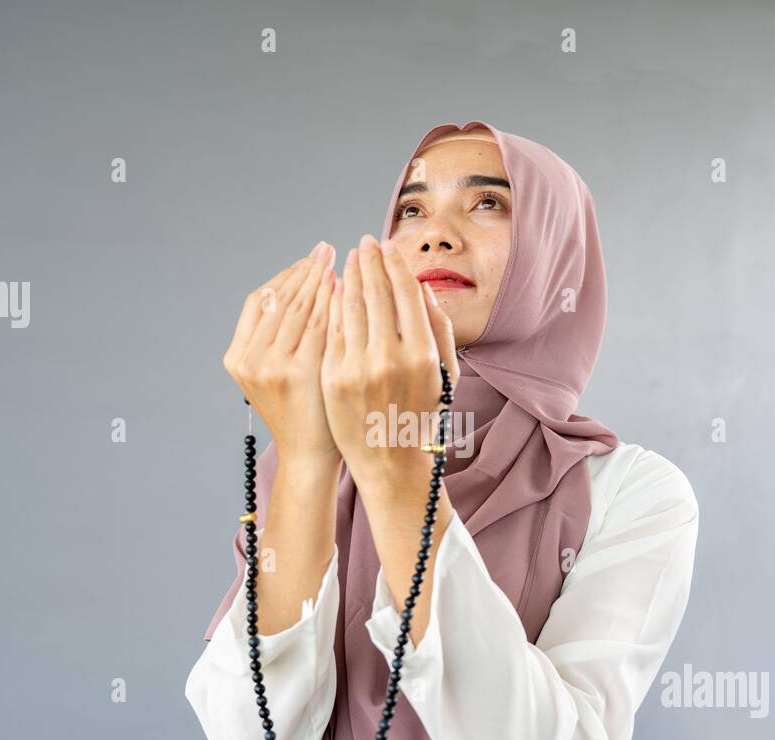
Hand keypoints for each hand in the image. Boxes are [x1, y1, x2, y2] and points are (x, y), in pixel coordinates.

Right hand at [223, 242, 339, 467]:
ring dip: (318, 280)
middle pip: (278, 299)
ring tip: (337, 261)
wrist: (310, 455)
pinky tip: (346, 288)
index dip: (284, 276)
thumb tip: (302, 286)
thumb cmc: (303, 413)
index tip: (307, 260)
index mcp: (238, 357)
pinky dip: (330, 303)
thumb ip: (278, 336)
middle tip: (325, 249)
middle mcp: (248, 360)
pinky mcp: (298, 373)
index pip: (259, 300)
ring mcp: (270, 367)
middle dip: (304, 271)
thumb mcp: (278, 373)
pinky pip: (316, 326)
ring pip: (297, 308)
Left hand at [322, 233, 459, 488]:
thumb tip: (421, 284)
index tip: (388, 244)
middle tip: (364, 243)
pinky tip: (331, 290)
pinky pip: (331, 331)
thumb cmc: (421, 414)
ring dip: (346, 277)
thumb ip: (438, 327)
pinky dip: (330, 306)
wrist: (390, 462)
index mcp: (422, 354)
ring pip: (348, 307)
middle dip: (368, 261)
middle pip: (375, 293)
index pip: (406, 292)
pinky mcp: (333, 378)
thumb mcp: (444, 373)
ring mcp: (357, 369)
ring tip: (347, 260)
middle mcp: (389, 358)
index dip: (394, 263)